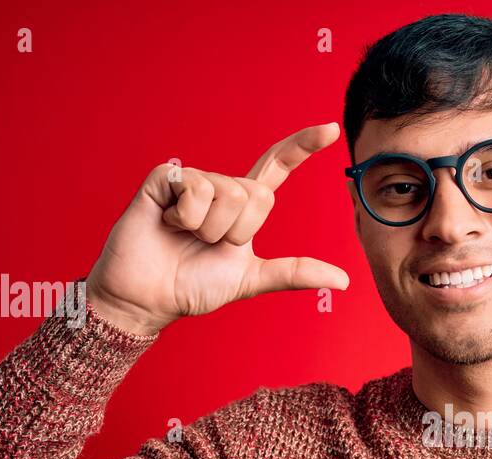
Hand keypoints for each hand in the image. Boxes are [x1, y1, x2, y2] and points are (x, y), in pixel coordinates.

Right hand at [83, 122, 349, 335]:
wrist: (148, 298)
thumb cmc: (192, 285)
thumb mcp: (251, 279)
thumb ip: (294, 273)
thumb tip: (343, 280)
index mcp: (242, 206)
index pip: (277, 168)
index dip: (302, 147)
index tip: (330, 129)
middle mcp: (221, 187)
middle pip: (258, 194)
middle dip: (237, 231)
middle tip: (207, 244)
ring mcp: (193, 180)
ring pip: (230, 195)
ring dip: (210, 229)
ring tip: (184, 235)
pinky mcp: (166, 177)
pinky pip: (197, 191)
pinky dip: (185, 218)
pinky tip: (166, 223)